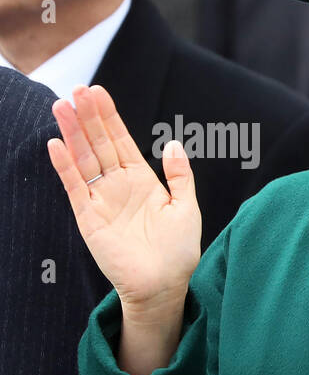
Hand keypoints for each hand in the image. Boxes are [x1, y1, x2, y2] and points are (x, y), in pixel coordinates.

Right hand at [46, 84, 201, 320]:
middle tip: (77, 89)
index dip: (109, 118)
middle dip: (88, 117)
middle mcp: (118, 186)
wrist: (164, 284)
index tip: (98, 92)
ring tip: (62, 106)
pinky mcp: (88, 217)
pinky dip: (65, 166)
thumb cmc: (179, 250)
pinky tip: (56, 144)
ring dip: (72, 134)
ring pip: (83, 160)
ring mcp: (101, 200)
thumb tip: (173, 143)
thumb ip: (179, 175)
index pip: (121, 141)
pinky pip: (74, 187)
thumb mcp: (186, 207)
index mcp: (142, 180)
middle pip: (99, 144)